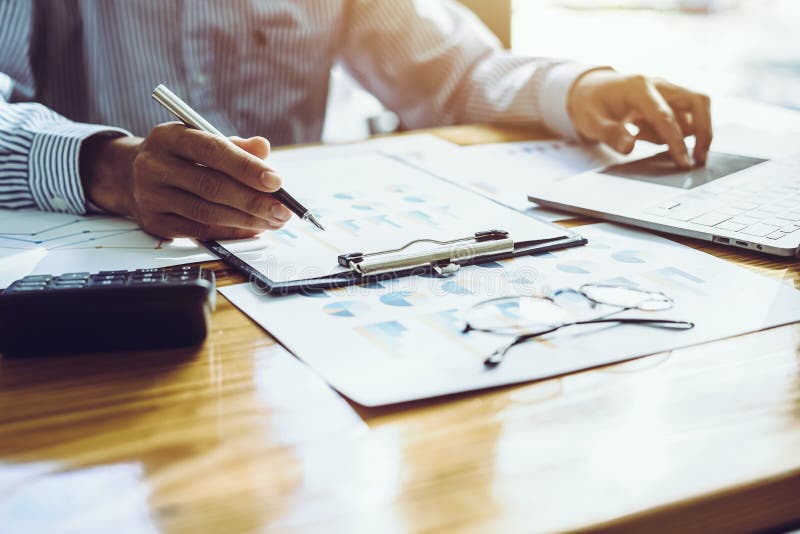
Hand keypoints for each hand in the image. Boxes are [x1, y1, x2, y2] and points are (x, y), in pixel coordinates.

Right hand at [81, 123, 292, 238]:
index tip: (276, 181)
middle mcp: (154, 165)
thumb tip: (264, 148)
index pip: (212, 151)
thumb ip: (235, 146)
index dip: (246, 167)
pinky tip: (252, 229)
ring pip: (206, 213)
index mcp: (169, 137)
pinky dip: (230, 232)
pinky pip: (199, 231)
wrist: (130, 175)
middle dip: (253, 201)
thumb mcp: (202, 141)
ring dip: (246, 220)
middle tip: (283, 210)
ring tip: (273, 221)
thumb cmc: (181, 157)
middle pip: (211, 186)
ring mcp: (150, 196)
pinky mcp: (154, 223)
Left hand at [568, 70, 711, 168]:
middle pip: (697, 101)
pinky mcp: (670, 99)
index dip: (676, 141)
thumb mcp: (591, 122)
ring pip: (695, 108)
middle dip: (704, 130)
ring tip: (662, 147)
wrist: (591, 89)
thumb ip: (609, 134)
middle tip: (700, 159)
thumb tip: (628, 148)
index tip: (684, 163)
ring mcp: (667, 90)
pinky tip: (654, 139)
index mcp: (638, 88)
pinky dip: (680, 131)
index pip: (664, 116)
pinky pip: (685, 115)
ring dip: (691, 132)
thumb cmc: (591, 106)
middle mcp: (658, 84)